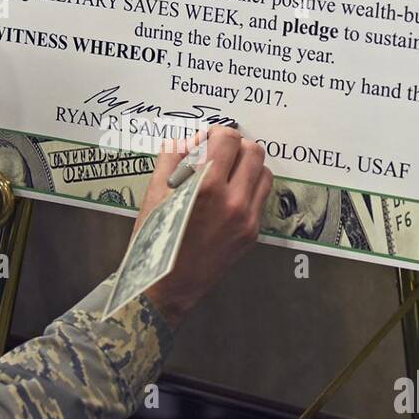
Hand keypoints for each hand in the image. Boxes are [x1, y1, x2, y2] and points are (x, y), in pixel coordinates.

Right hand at [132, 128, 271, 327]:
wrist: (166, 286)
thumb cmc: (154, 241)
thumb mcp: (154, 194)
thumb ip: (173, 158)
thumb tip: (190, 140)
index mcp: (206, 187)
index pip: (228, 139)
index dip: (217, 133)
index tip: (207, 140)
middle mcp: (233, 202)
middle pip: (254, 151)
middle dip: (236, 146)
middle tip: (219, 154)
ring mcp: (246, 220)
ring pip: (264, 173)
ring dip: (248, 166)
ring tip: (227, 173)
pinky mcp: (252, 234)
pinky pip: (261, 198)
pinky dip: (249, 188)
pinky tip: (230, 195)